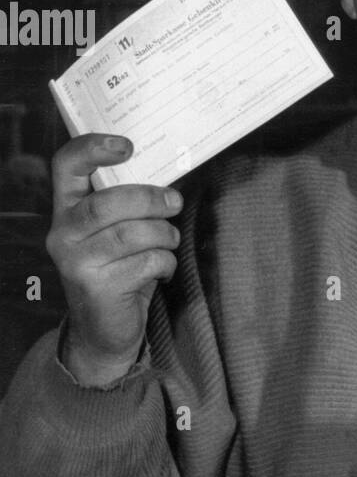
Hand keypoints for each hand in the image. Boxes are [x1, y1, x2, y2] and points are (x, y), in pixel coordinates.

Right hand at [46, 135, 182, 384]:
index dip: (93, 148)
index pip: (66, 166)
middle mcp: (63, 233)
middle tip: (174, 202)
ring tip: (170, 241)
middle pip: (107, 202)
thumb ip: (127, 205)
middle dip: (150, 199)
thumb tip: (167, 177)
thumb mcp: (115, 232)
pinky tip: (162, 270)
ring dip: (164, 235)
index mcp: (66, 209)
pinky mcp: (97, 287)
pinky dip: (165, 263)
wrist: (104, 331)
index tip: (127, 146)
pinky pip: (146, 262)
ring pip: (132, 233)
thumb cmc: (119, 269)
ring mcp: (76, 262)